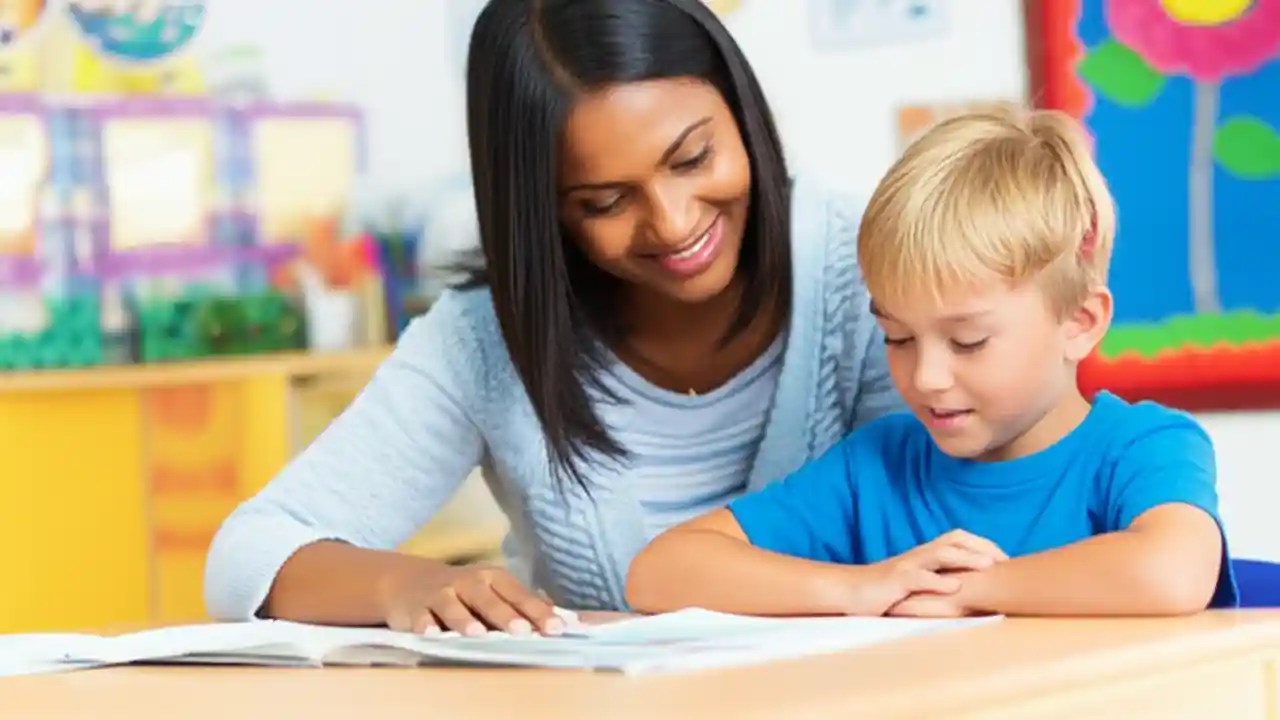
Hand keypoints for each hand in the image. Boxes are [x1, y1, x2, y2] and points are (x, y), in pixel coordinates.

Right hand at [381, 564, 565, 636]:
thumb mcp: (494, 592)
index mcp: (493, 579)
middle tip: (522, 632)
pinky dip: (424, 624)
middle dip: (505, 615)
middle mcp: (468, 582)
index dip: (538, 612)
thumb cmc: (465, 593)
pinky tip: (429, 633)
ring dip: (464, 619)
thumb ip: (524, 606)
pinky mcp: (415, 608)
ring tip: (477, 633)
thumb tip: (565, 619)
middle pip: (488, 599)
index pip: (519, 595)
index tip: (556, 628)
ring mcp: (440, 594)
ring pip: (453, 605)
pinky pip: (420, 616)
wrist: (409, 582)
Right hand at [850, 530, 1006, 615]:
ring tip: (987, 566)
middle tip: (1004, 561)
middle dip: (981, 547)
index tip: (1006, 559)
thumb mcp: (916, 582)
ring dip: (965, 559)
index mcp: (926, 554)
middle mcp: (919, 555)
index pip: (959, 538)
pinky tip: (954, 588)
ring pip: (940, 554)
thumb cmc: (886, 590)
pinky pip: (919, 578)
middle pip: (954, 539)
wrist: (850, 590)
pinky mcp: (896, 581)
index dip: (984, 545)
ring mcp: (907, 566)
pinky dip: (937, 582)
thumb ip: (938, 578)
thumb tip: (968, 585)